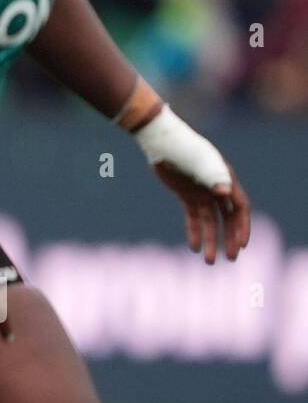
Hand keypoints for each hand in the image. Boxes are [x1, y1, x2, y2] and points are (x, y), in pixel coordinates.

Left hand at [132, 106, 250, 263]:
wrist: (160, 141)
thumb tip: (225, 194)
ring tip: (209, 262)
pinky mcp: (187, 195)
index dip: (242, 226)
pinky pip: (193, 217)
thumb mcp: (197, 161)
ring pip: (210, 221)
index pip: (240, 208)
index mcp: (225, 179)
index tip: (242, 244)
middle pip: (229, 218)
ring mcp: (202, 192)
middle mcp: (216, 187)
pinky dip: (194, 232)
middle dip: (230, 238)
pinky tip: (193, 247)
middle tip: (231, 258)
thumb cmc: (181, 148)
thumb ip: (212, 176)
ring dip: (211, 240)